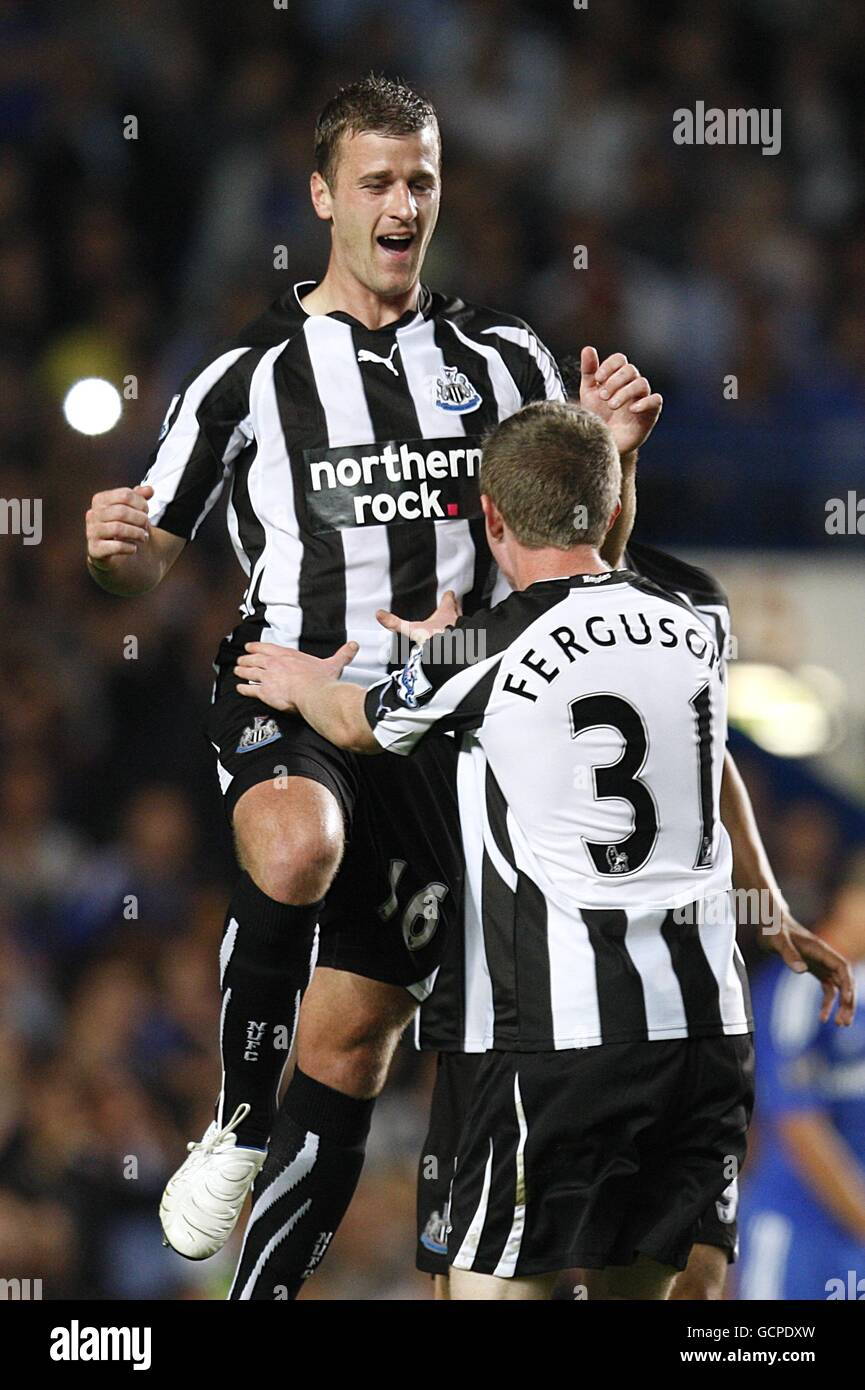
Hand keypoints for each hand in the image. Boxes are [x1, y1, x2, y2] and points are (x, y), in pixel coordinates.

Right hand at [86, 485, 153, 564]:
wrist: (117, 554)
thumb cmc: (126, 526)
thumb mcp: (134, 509)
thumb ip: (141, 497)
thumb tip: (150, 489)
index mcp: (100, 500)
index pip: (125, 495)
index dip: (141, 503)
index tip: (146, 512)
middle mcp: (92, 514)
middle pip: (122, 512)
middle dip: (140, 519)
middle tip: (147, 527)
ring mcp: (91, 532)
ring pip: (118, 529)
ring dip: (137, 533)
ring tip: (144, 537)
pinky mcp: (95, 550)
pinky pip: (115, 547)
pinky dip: (129, 547)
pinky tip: (134, 548)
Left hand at [235, 641, 357, 711]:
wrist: (314, 693)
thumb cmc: (321, 680)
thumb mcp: (333, 664)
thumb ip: (343, 654)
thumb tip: (354, 646)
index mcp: (288, 655)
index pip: (268, 648)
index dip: (257, 647)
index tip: (250, 646)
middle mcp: (275, 664)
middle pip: (255, 659)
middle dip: (246, 659)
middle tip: (240, 660)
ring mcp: (268, 678)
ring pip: (250, 672)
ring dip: (242, 672)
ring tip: (237, 671)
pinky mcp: (265, 692)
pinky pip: (250, 690)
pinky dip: (243, 689)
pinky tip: (239, 689)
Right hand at [376, 589, 461, 646]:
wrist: (452, 654)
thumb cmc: (436, 640)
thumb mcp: (411, 630)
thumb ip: (396, 623)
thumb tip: (380, 615)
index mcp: (445, 613)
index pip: (449, 599)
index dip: (448, 597)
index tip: (448, 594)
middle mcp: (458, 619)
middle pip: (458, 610)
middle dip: (456, 609)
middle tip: (454, 608)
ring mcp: (466, 631)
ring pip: (465, 623)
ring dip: (461, 624)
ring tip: (457, 627)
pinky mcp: (469, 643)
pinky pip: (468, 637)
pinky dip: (464, 638)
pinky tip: (460, 644)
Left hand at [579, 347, 662, 457]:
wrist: (604, 443)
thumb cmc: (598, 416)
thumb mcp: (589, 393)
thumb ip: (589, 372)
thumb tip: (588, 348)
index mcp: (618, 377)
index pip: (620, 359)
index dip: (609, 366)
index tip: (597, 378)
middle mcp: (632, 384)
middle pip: (630, 370)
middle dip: (615, 381)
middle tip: (602, 396)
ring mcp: (642, 398)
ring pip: (641, 383)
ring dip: (625, 392)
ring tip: (611, 405)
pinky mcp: (650, 413)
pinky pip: (655, 400)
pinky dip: (645, 402)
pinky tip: (631, 409)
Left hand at [761, 915, 856, 1025]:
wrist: (770, 923)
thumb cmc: (774, 929)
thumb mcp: (778, 940)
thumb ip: (789, 953)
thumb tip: (802, 970)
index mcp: (821, 950)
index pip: (842, 968)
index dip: (847, 984)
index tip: (846, 1001)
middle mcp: (825, 958)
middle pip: (845, 981)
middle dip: (848, 1001)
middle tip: (844, 1021)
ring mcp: (822, 964)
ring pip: (839, 987)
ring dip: (842, 1005)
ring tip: (839, 1024)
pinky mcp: (815, 969)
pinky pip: (827, 989)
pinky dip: (828, 1003)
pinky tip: (822, 1017)